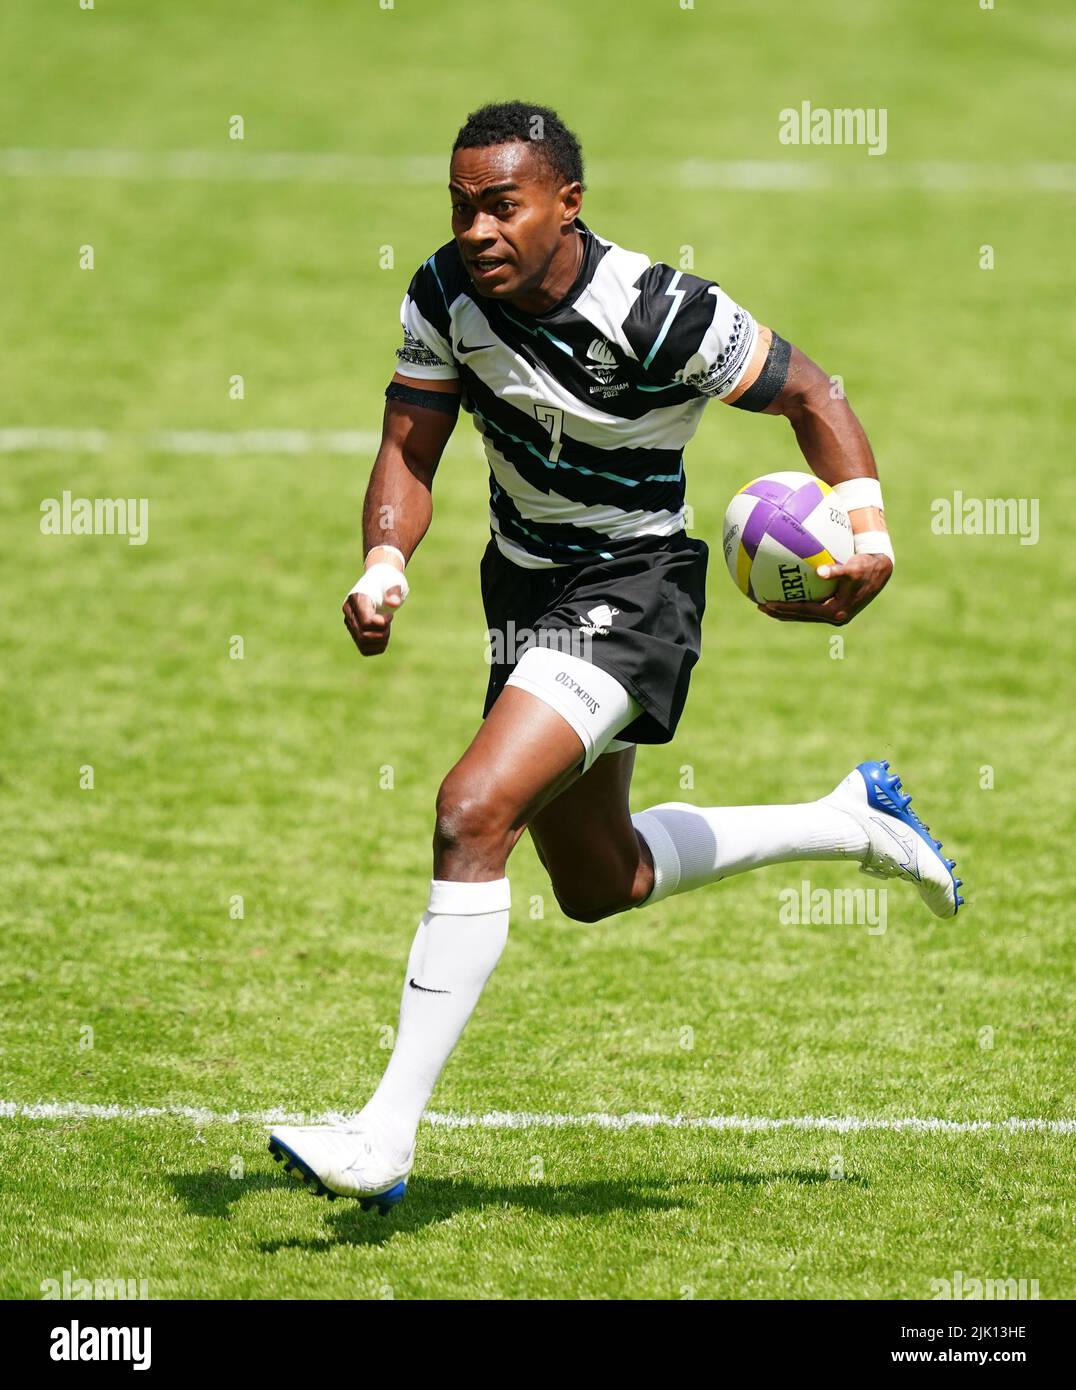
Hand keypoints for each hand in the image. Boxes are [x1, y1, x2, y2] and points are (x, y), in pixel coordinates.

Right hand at [342, 562, 408, 655]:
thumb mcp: (394, 582)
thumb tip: (394, 604)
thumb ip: (394, 592)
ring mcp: (350, 623)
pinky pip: (364, 649)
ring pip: (363, 644)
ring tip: (387, 628)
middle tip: (389, 623)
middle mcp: (349, 612)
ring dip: (381, 641)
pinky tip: (383, 635)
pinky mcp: (355, 631)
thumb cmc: (388, 581)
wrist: (381, 582)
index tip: (390, 616)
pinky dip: (377, 647)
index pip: (366, 622)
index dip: (382, 624)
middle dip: (382, 634)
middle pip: (363, 635)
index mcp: (356, 599)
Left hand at [758, 551, 892, 625]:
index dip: (784, 608)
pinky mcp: (835, 608)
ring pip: (805, 614)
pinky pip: (811, 607)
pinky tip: (787, 593)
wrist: (881, 571)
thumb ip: (836, 571)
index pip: (804, 611)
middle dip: (780, 613)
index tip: (767, 604)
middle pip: (801, 616)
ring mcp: (834, 614)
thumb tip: (820, 572)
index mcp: (836, 611)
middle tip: (760, 606)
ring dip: (787, 611)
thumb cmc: (866, 567)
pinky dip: (798, 603)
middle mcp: (834, 616)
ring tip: (767, 604)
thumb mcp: (853, 568)